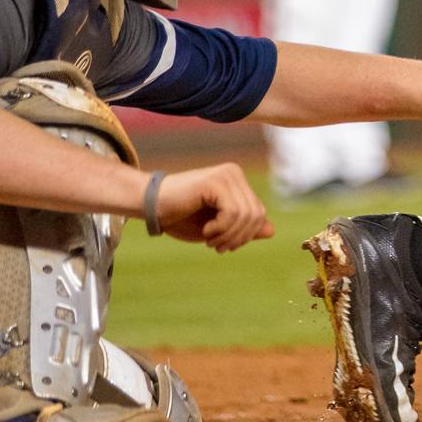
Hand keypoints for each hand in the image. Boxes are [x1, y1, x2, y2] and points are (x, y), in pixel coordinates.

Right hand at [151, 163, 272, 251]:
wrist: (149, 207)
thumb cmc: (180, 217)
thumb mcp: (217, 228)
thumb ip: (243, 228)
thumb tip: (271, 231)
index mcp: (238, 183)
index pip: (259, 213)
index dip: (246, 236)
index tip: (226, 246)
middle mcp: (235, 174)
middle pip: (256, 215)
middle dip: (239, 238)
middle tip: (217, 247)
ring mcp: (226, 175)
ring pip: (246, 215)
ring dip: (228, 235)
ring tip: (210, 240)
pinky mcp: (215, 181)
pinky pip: (233, 212)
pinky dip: (221, 228)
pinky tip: (206, 230)